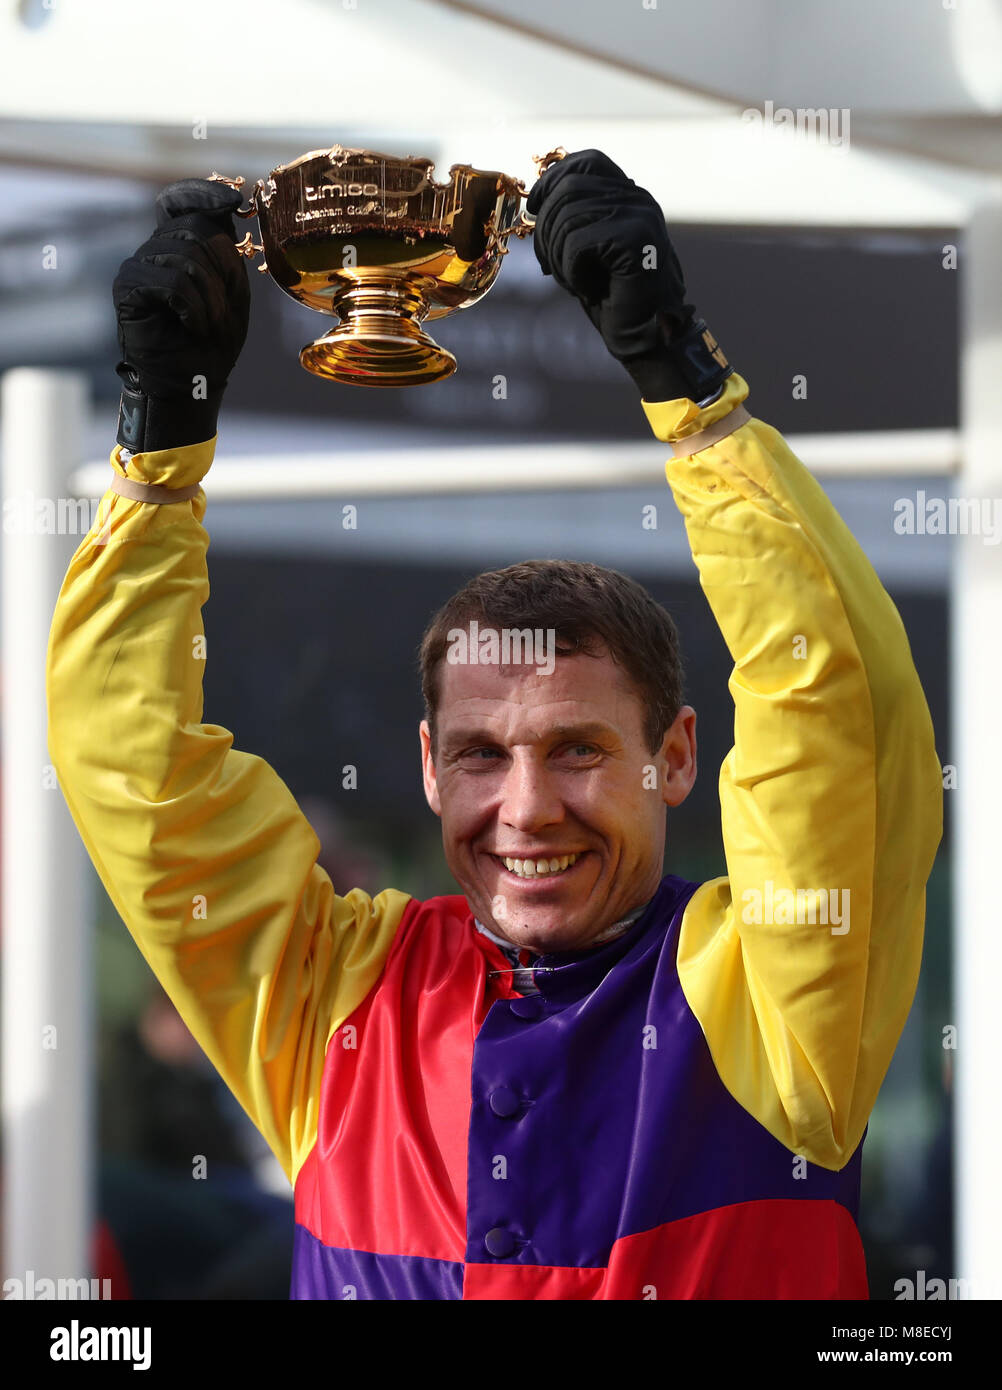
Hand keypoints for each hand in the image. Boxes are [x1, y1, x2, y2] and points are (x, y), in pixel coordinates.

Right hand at [112, 179, 250, 450]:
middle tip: (223, 311)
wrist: (194, 382)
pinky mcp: (128, 286)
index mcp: (181, 245)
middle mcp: (156, 249)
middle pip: (197, 230)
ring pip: (188, 258)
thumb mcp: (232, 288)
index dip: (204, 192)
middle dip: (222, 272)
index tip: (235, 201)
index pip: (183, 200)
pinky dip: (192, 308)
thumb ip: (227, 248)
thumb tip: (227, 203)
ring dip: (211, 299)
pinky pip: (171, 282)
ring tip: (207, 326)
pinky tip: (191, 327)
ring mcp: (139, 265)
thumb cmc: (214, 339)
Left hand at [526, 149, 731, 403]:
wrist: (646, 337)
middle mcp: (638, 199)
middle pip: (569, 188)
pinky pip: (578, 243)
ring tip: (572, 281)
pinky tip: (587, 288)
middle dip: (547, 228)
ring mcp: (639, 216)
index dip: (553, 179)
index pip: (586, 161)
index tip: (536, 208)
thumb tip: (537, 202)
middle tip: (549, 264)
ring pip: (569, 216)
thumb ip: (574, 219)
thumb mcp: (589, 250)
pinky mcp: (634, 239)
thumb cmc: (614, 297)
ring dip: (558, 255)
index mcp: (629, 196)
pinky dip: (572, 271)